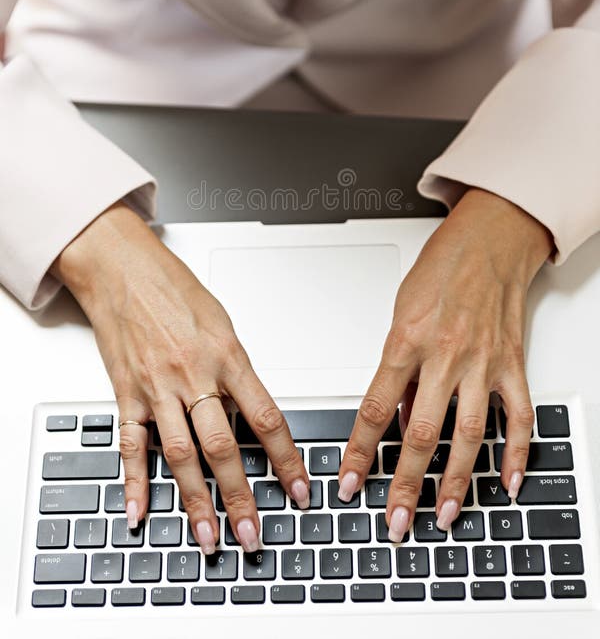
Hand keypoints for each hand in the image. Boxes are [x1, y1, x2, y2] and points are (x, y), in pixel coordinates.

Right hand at [52, 202, 309, 553]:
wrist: (122, 268)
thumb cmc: (174, 288)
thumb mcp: (222, 322)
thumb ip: (237, 369)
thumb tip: (254, 410)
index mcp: (226, 356)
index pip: (265, 418)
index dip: (286, 460)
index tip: (299, 490)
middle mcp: (193, 376)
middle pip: (221, 447)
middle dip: (240, 497)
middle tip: (252, 535)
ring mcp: (157, 388)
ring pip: (179, 455)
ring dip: (194, 502)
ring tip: (208, 537)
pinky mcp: (126, 393)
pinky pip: (131, 445)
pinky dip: (135, 482)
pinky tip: (140, 512)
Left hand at [338, 188, 552, 539]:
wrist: (490, 239)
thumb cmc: (441, 268)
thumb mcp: (401, 312)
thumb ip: (398, 366)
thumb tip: (395, 415)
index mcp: (407, 341)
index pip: (375, 409)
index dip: (359, 452)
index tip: (349, 482)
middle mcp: (445, 355)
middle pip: (420, 433)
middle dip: (404, 484)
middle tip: (394, 521)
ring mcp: (482, 362)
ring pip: (468, 435)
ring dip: (455, 480)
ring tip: (443, 514)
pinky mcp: (512, 364)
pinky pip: (517, 416)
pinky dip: (516, 453)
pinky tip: (506, 482)